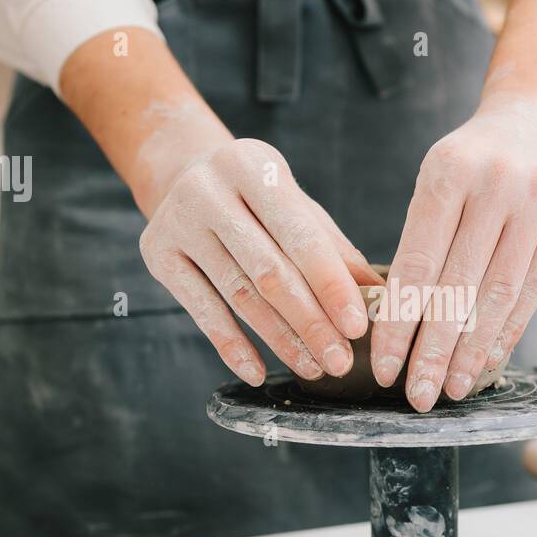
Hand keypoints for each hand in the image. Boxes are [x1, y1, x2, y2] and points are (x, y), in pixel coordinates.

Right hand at [139, 138, 380, 385]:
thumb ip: (335, 249)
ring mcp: (177, 221)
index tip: (358, 326)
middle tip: (339, 361)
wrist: (181, 172)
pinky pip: (200, 310)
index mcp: (253, 166)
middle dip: (310, 322)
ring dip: (280, 339)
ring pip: (239, 294)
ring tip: (313, 368)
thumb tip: (380, 299)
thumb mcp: (296, 206)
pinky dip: (231, 345)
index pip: (300, 235)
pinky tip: (258, 371)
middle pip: (269, 271)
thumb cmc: (257, 197)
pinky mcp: (157, 254)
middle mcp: (208, 189)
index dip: (331, 284)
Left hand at [371, 95, 536, 410]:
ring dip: (470, 350)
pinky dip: (508, 329)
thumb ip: (426, 233)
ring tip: (450, 388)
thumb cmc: (481, 152)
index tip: (385, 366)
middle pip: (456, 286)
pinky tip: (488, 360)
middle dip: (432, 350)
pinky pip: (534, 288)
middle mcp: (493, 184)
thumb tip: (401, 319)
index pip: (416, 263)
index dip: (398, 322)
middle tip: (416, 396)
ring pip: (497, 293)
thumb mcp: (442, 172)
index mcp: (446, 171)